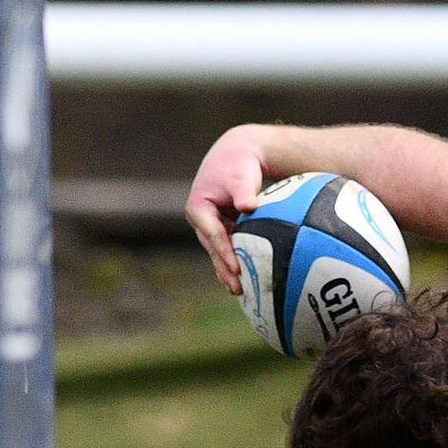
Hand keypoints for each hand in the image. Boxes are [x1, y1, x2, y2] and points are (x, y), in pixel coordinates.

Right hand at [184, 125, 271, 295]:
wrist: (237, 156)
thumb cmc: (239, 165)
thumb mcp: (241, 176)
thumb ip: (244, 192)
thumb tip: (248, 206)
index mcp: (198, 206)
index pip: (213, 233)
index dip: (224, 252)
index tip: (237, 269)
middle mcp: (200, 218)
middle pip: (213, 247)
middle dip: (225, 268)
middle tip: (237, 288)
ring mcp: (209, 225)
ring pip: (218, 251)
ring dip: (228, 270)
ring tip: (241, 291)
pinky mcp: (220, 228)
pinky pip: (227, 247)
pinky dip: (234, 262)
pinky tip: (246, 280)